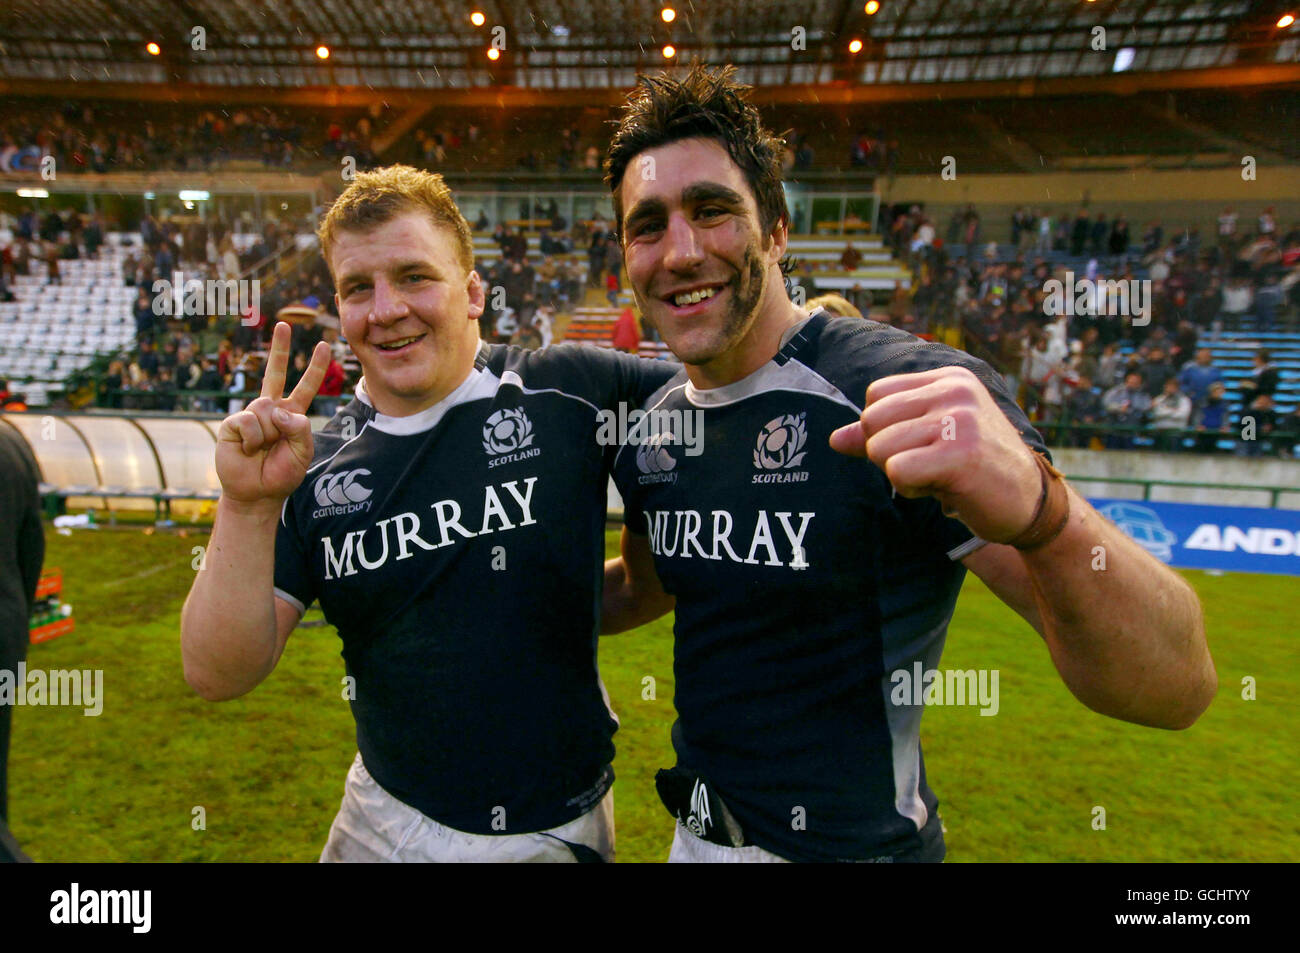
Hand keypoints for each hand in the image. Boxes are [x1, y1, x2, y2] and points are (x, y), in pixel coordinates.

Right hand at [215, 322, 331, 508]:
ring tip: (262, 450)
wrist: (256, 493)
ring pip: (267, 408)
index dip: (315, 367)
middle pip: (275, 373)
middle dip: (279, 348)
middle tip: (283, 324)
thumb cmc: (281, 474)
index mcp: (291, 414)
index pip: (306, 386)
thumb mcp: (302, 453)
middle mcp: (270, 409)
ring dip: (269, 434)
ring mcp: (251, 414)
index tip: (323, 345)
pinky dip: (254, 439)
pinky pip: (250, 421)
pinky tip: (248, 450)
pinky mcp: (233, 423)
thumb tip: (279, 409)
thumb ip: (300, 429)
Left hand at [828, 366, 1041, 542]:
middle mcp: (954, 391)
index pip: (876, 394)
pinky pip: (896, 471)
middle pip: (871, 419)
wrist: (1030, 504)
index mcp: (948, 379)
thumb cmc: (975, 472)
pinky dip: (910, 489)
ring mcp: (959, 419)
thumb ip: (882, 436)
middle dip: (886, 453)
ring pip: (879, 447)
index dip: (884, 430)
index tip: (922, 447)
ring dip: (900, 475)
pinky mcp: (960, 453)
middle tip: (928, 466)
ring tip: (939, 476)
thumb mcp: (927, 443)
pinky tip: (944, 489)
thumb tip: (834, 439)